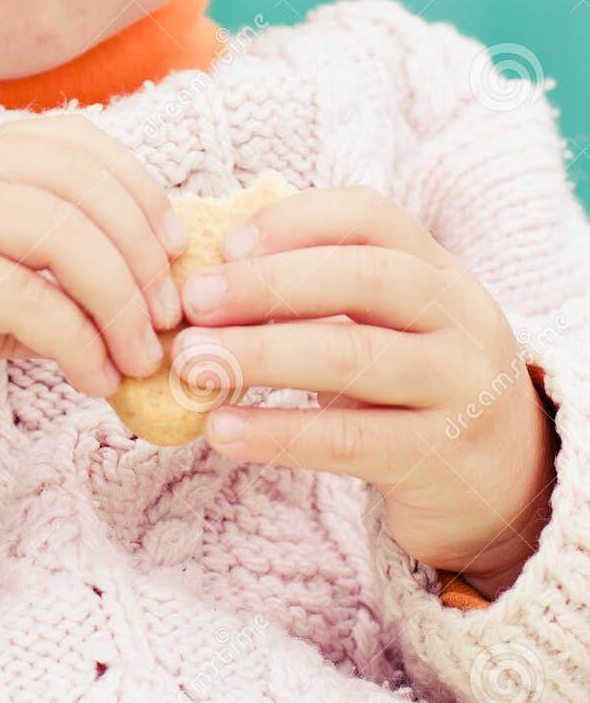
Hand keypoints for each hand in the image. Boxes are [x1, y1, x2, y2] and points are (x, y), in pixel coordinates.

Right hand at [0, 113, 185, 484]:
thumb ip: (43, 271)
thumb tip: (143, 292)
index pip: (72, 141)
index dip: (137, 188)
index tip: (175, 247)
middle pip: (78, 183)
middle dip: (142, 248)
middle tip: (169, 312)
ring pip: (61, 233)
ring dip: (120, 299)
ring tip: (140, 353)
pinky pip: (26, 298)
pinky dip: (78, 341)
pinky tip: (94, 378)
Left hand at [173, 185, 557, 598]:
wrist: (510, 485)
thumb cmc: (414, 387)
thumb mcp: (392, 325)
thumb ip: (323, 290)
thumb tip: (205, 273)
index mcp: (439, 270)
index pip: (370, 216)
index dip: (294, 221)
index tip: (225, 245)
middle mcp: (460, 319)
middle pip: (364, 279)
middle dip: (268, 284)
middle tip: (192, 300)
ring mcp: (457, 389)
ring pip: (354, 357)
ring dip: (261, 355)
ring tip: (192, 363)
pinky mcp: (438, 458)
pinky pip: (349, 441)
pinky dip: (277, 433)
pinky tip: (220, 430)